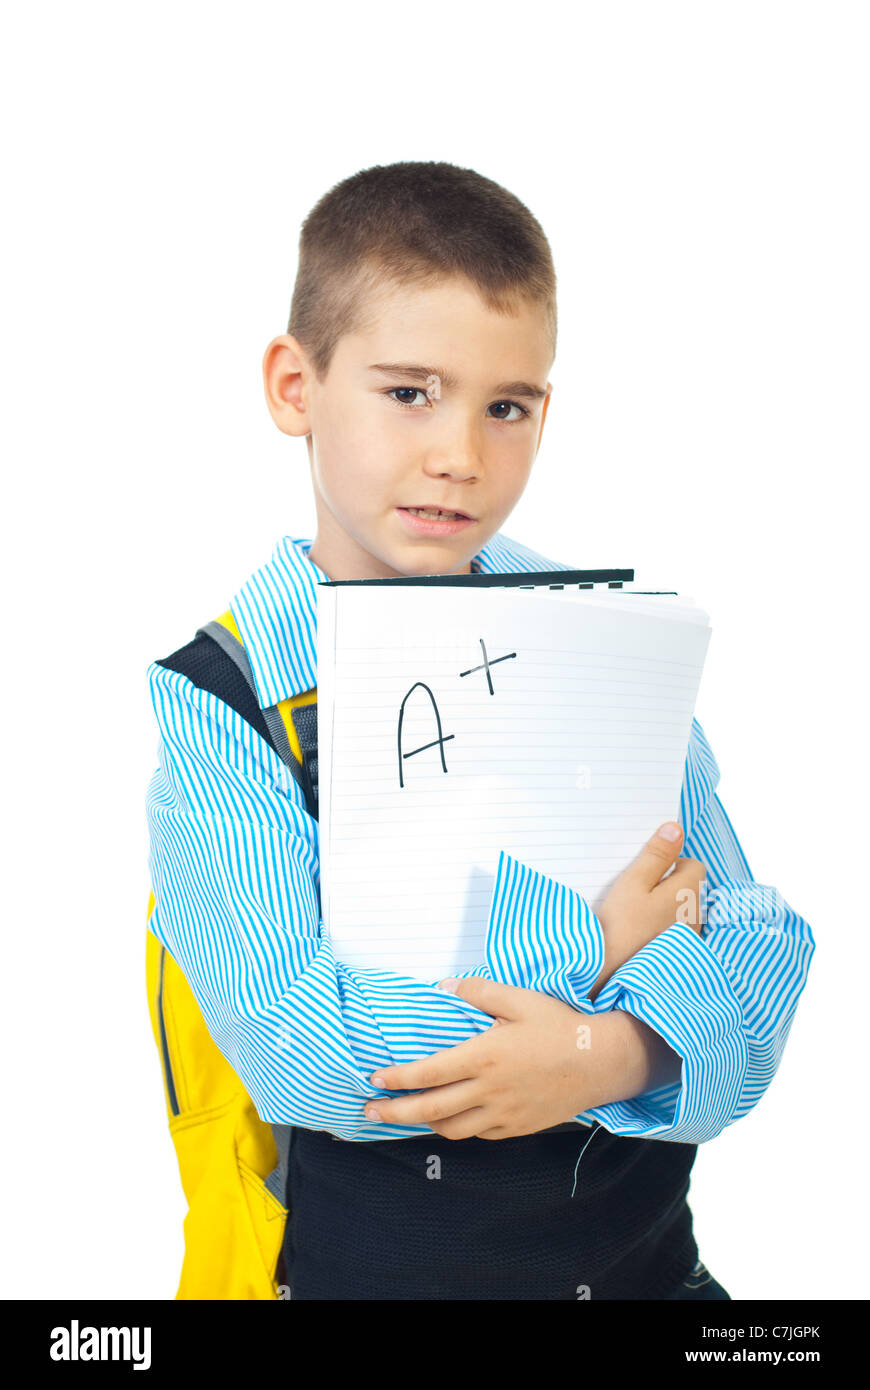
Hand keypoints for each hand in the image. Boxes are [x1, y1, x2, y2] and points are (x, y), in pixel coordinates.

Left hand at [366, 977, 647, 1139]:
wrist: (603, 1061)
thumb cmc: (560, 1025)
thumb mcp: (519, 998)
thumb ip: (479, 991)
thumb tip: (444, 985)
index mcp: (484, 1056)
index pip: (428, 1074)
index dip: (397, 1080)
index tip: (374, 1080)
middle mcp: (489, 1090)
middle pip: (430, 1111)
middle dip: (395, 1113)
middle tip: (370, 1112)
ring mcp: (504, 1114)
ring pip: (452, 1129)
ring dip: (424, 1125)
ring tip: (408, 1116)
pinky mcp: (519, 1128)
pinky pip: (479, 1134)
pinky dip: (458, 1128)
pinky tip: (451, 1119)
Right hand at [590, 822, 706, 999]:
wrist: (611, 979)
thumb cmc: (620, 927)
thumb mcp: (633, 883)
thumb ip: (656, 855)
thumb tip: (675, 828)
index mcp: (689, 891)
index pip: (694, 864)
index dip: (671, 862)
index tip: (647, 870)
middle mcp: (697, 914)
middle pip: (689, 887)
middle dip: (668, 884)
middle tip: (637, 890)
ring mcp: (690, 937)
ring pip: (682, 910)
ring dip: (665, 906)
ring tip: (635, 913)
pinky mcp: (678, 954)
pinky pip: (675, 930)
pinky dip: (661, 926)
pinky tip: (640, 933)